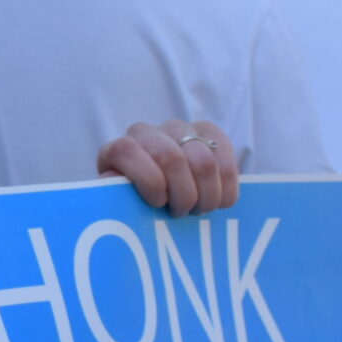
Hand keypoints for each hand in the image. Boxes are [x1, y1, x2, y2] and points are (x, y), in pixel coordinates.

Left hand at [98, 120, 238, 214]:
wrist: (164, 195)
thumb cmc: (141, 206)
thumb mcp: (122, 206)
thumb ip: (115, 198)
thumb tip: (114, 183)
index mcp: (118, 151)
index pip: (126, 150)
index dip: (147, 180)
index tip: (158, 203)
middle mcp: (147, 133)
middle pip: (171, 158)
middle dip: (182, 195)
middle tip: (182, 213)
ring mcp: (178, 129)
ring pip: (203, 162)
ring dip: (206, 195)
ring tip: (199, 209)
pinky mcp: (209, 132)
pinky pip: (226, 159)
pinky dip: (227, 187)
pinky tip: (219, 202)